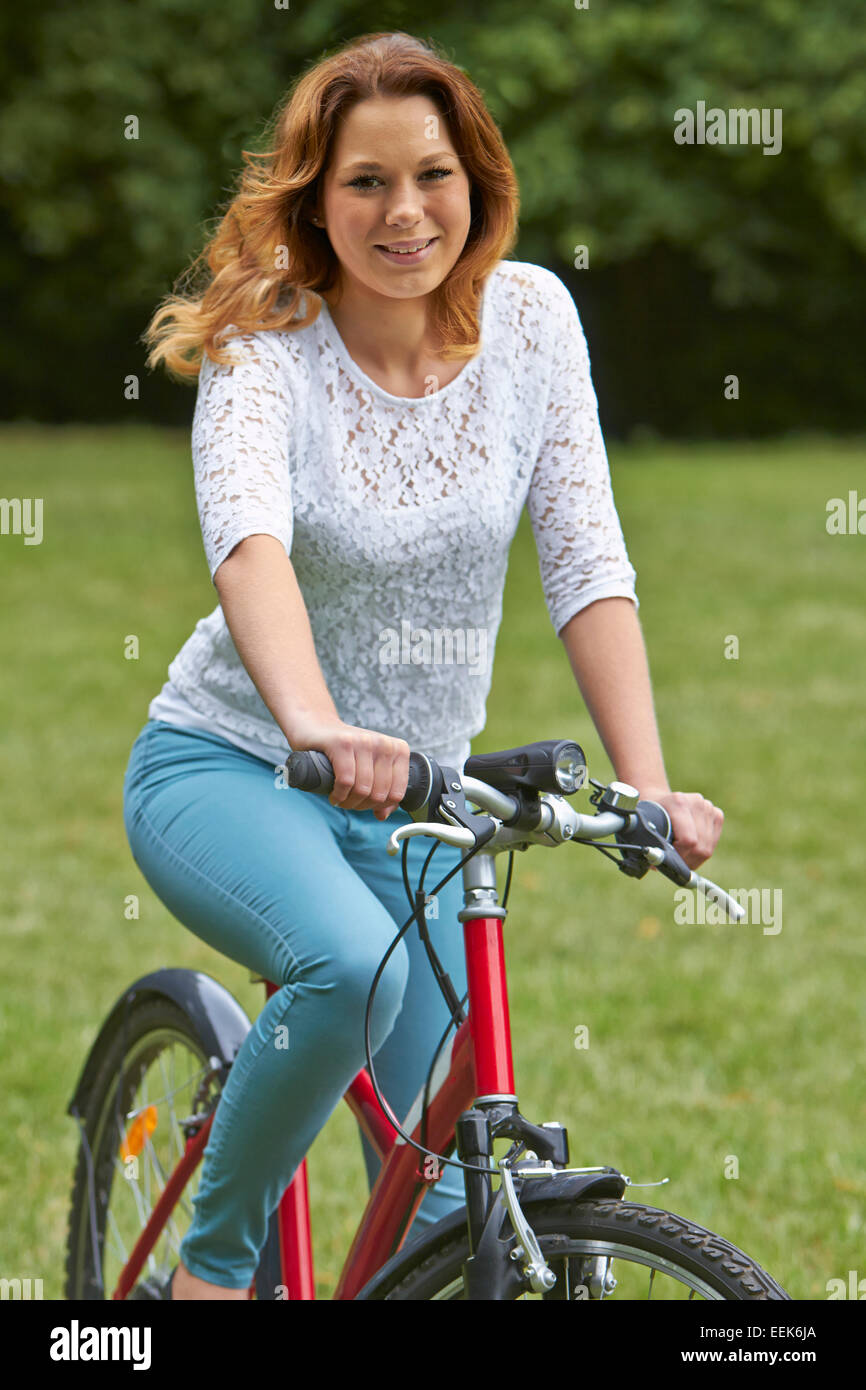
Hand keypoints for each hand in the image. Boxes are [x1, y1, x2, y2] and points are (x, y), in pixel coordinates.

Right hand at [287, 711, 409, 818]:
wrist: (317, 728)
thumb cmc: (345, 752)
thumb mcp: (369, 768)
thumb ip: (382, 790)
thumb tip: (383, 815)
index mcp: (398, 750)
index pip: (397, 793)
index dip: (379, 806)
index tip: (365, 804)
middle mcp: (385, 743)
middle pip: (379, 794)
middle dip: (362, 806)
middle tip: (349, 802)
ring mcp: (364, 741)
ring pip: (363, 790)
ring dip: (348, 803)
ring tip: (340, 800)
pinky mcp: (342, 743)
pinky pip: (346, 781)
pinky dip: (339, 795)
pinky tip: (334, 796)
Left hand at [637, 787, 723, 870]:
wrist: (659, 801)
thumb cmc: (650, 817)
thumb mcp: (645, 827)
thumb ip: (650, 844)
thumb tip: (656, 864)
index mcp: (678, 802)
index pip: (689, 840)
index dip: (679, 856)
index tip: (668, 860)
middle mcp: (697, 802)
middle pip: (700, 847)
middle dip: (686, 861)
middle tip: (673, 863)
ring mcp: (708, 807)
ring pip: (707, 848)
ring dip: (693, 858)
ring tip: (680, 856)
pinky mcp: (716, 814)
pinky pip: (713, 843)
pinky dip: (701, 852)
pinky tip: (689, 848)